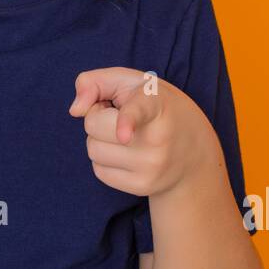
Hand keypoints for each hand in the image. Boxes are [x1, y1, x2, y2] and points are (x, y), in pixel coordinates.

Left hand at [68, 67, 217, 197]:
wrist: (193, 150)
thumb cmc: (153, 107)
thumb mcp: (130, 82)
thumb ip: (95, 81)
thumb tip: (75, 110)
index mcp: (156, 104)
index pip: (138, 112)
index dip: (127, 121)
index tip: (124, 135)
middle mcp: (157, 138)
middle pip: (93, 126)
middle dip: (97, 117)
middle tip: (119, 115)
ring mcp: (151, 166)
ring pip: (92, 150)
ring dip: (100, 140)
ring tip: (126, 134)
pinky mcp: (142, 187)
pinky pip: (99, 171)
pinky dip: (105, 160)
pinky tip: (127, 153)